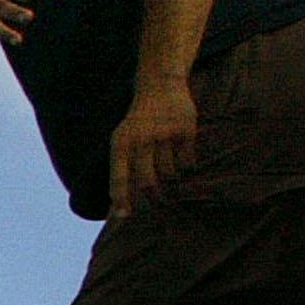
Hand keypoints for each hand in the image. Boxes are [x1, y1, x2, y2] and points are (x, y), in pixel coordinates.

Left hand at [107, 80, 198, 220]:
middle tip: (158, 203)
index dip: (121, 199)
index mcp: (121, 144)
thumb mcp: (121, 140)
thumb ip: (121, 169)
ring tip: (168, 166)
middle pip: (147, 182)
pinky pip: (187, 162)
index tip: (123, 217)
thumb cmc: (137, 122)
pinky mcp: (186, 131)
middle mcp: (141, 140)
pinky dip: (185, 165)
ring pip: (169, 173)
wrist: (159, 86)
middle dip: (153, 198)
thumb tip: (118, 208)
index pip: (119, 177)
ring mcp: (164, 135)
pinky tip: (182, 156)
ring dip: (170, 178)